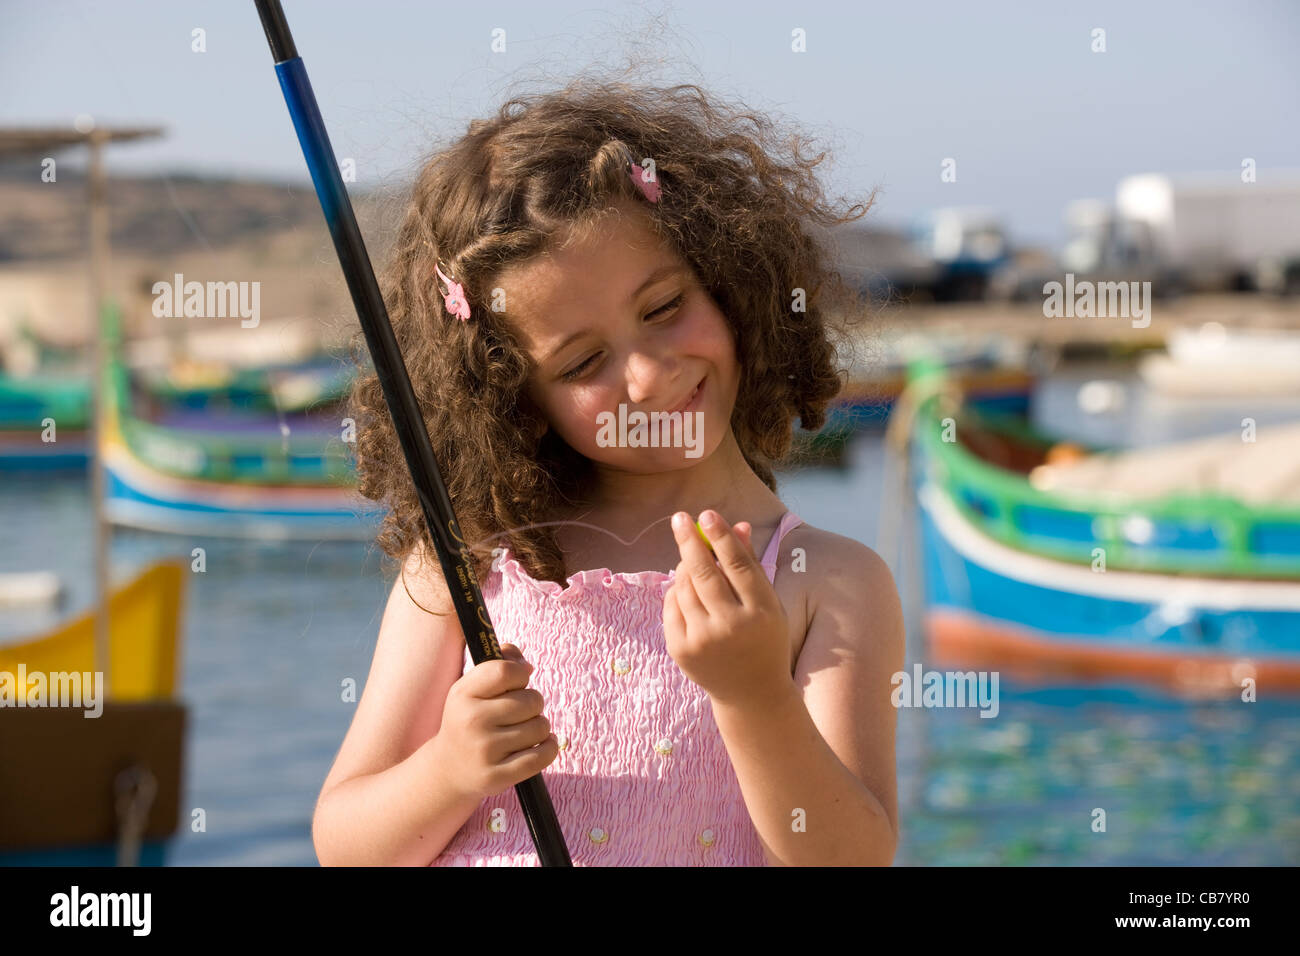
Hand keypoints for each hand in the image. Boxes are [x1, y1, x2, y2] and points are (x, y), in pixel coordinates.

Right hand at [431, 643, 559, 800]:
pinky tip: (541, 745)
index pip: (506, 671)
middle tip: (518, 713)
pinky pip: (543, 755)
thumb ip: (498, 663)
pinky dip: (549, 748)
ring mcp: (485, 750)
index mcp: (463, 695)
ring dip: (539, 727)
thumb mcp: (471, 689)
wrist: (447, 769)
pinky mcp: (498, 776)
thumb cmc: (468, 719)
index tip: (517, 683)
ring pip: (540, 727)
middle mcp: (472, 721)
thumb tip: (526, 665)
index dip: (520, 674)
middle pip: (532, 700)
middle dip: (533, 704)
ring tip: (522, 731)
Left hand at [663, 510, 792, 708]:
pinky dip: (676, 591)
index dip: (721, 538)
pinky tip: (686, 589)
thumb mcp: (767, 603)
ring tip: (692, 561)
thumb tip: (737, 524)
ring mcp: (703, 641)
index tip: (707, 514)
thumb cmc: (762, 638)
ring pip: (684, 588)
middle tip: (679, 518)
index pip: (738, 566)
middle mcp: (732, 627)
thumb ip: (751, 564)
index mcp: (761, 612)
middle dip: (689, 542)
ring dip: (685, 567)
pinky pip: (672, 606)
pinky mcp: (681, 650)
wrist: (751, 694)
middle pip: (704, 574)